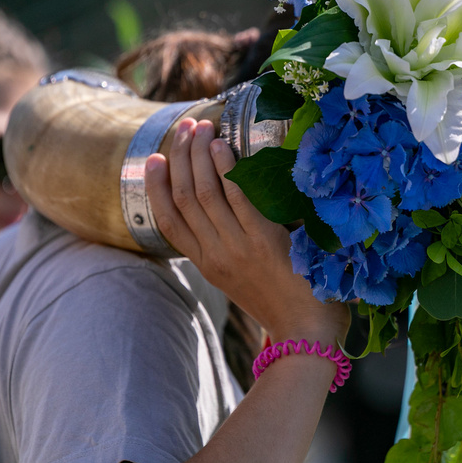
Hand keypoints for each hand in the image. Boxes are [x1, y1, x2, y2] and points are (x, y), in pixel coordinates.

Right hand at [145, 118, 348, 346]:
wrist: (307, 335)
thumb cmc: (285, 304)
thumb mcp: (245, 278)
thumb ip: (233, 248)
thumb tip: (233, 207)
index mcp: (207, 265)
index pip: (168, 221)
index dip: (156, 187)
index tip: (154, 158)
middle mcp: (215, 255)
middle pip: (183, 197)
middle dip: (180, 158)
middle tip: (184, 128)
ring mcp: (236, 248)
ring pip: (203, 193)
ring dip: (199, 155)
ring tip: (201, 128)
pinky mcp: (264, 241)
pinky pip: (239, 198)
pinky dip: (226, 170)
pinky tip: (224, 148)